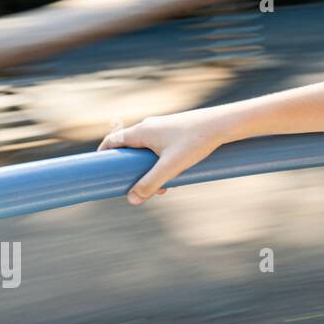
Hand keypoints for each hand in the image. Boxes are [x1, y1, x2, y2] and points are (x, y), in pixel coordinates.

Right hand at [96, 109, 227, 204]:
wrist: (223, 124)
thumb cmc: (196, 141)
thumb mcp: (171, 166)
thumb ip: (151, 183)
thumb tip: (132, 199)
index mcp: (142, 131)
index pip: (112, 141)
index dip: (103, 156)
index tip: (100, 172)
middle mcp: (149, 126)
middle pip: (129, 148)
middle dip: (130, 169)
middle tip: (133, 186)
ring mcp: (163, 127)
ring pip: (147, 150)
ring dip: (149, 169)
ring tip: (162, 188)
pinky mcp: (176, 131)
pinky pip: (160, 148)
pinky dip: (161, 162)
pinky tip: (174, 177)